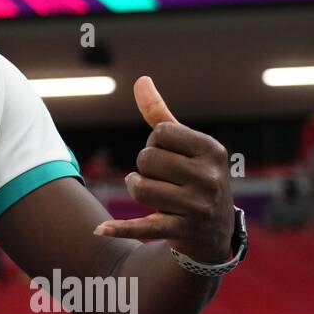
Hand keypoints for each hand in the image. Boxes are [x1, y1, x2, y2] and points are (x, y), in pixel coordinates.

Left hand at [94, 76, 233, 262]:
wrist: (214, 233)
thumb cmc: (194, 177)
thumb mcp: (185, 146)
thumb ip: (160, 114)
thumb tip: (141, 80)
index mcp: (212, 150)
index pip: (160, 132)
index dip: (155, 142)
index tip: (169, 155)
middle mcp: (209, 177)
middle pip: (147, 158)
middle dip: (145, 167)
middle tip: (162, 178)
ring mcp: (197, 206)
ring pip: (141, 187)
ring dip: (137, 188)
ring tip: (152, 193)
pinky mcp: (182, 230)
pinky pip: (145, 226)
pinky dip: (121, 227)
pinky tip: (99, 229)